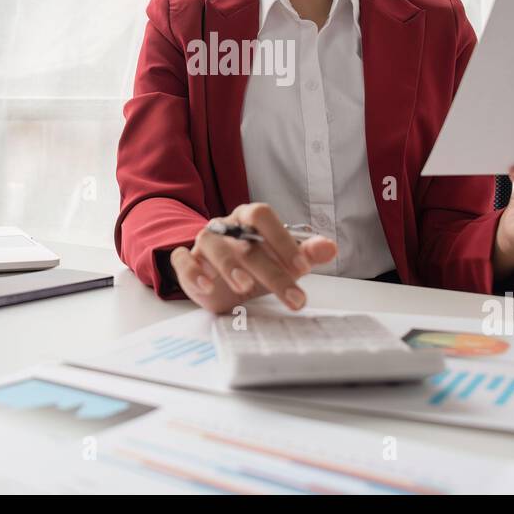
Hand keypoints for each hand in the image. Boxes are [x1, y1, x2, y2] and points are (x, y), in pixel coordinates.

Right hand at [168, 202, 337, 314]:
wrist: (218, 278)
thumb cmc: (253, 265)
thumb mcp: (281, 262)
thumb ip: (305, 253)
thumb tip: (330, 248)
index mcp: (248, 219)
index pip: (263, 216)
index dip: (283, 239)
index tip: (303, 267)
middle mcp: (225, 227)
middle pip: (246, 241)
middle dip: (272, 271)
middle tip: (293, 297)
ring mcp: (204, 243)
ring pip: (213, 246)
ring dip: (229, 266)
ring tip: (245, 287)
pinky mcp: (187, 261)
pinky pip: (183, 260)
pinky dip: (193, 272)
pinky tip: (207, 287)